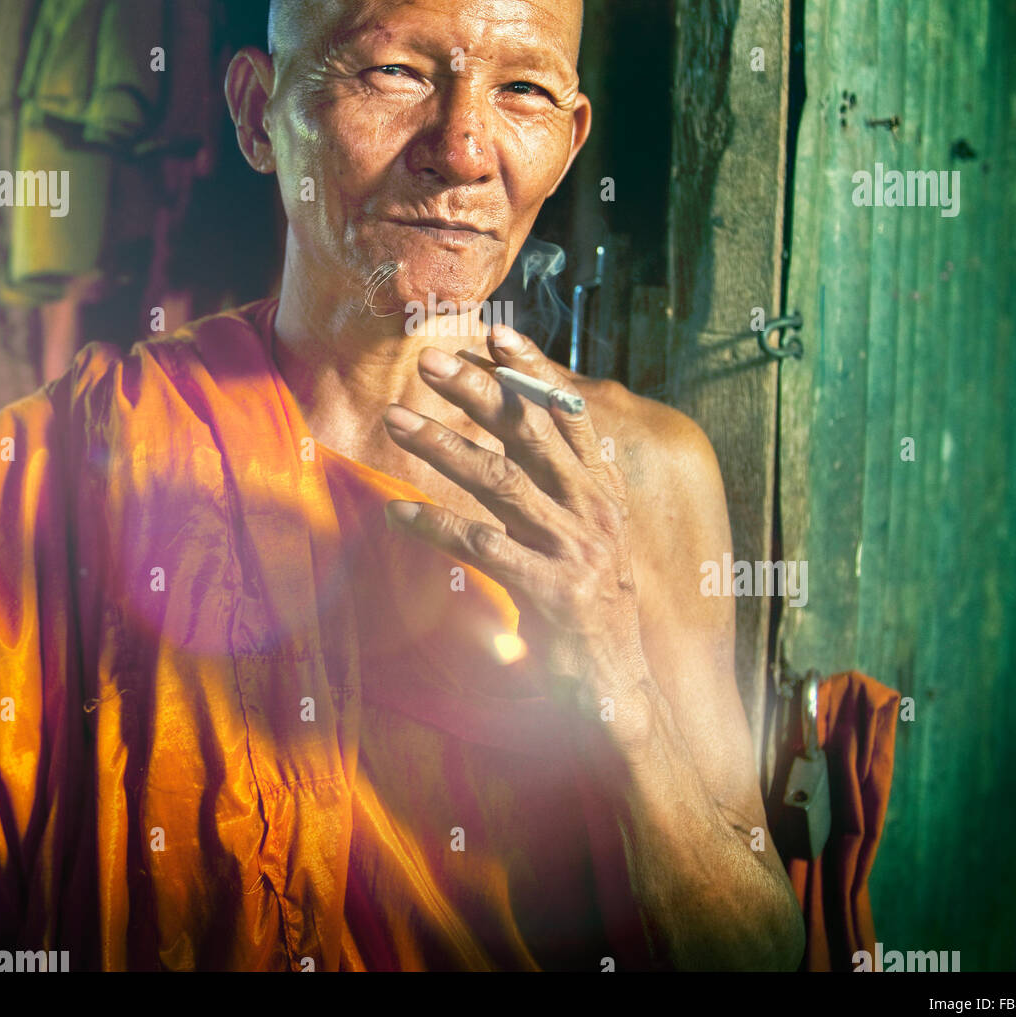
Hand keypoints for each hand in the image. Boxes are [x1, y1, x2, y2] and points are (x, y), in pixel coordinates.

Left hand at [381, 324, 651, 712]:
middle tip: (429, 361)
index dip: (535, 372)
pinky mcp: (549, 590)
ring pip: (498, 481)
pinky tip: (395, 512)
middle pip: (528, 434)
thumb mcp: (584, 534)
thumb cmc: (589, 602)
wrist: (620, 683)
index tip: (496, 333)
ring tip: (395, 420)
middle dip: (477, 391)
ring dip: (441, 446)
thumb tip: (517, 433)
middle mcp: (591, 510)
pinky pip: (480, 546)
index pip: (568, 415)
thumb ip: (554, 487)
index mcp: (601, 491)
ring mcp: (572, 549)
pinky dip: (434, 525)